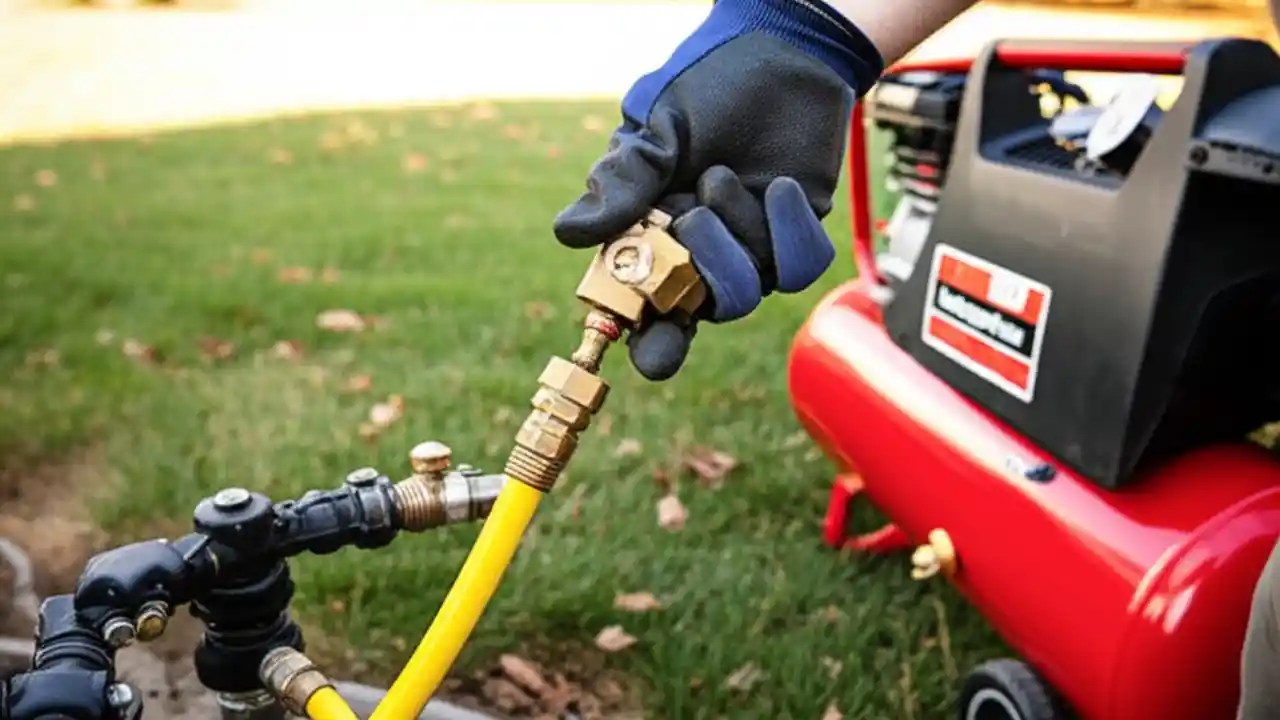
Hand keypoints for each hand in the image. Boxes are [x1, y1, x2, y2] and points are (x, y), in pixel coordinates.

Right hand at [554, 0, 882, 379]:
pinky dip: (787, 229)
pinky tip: (778, 185)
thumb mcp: (655, 124)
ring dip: (734, 239)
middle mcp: (701, 251)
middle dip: (696, 286)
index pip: (648, 308)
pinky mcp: (797, 233)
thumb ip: (622, 180)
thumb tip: (569, 234)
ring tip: (722, 178)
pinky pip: (798, 266)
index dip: (650, 341)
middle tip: (690, 221)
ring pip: (747, 292)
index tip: (651, 354)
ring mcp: (751, 246)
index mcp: (653, 234)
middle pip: (698, 314)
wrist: (782, 47)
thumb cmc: (708, 81)